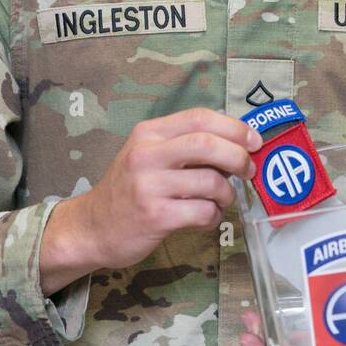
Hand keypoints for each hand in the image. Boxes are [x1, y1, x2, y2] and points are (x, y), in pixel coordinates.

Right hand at [41, 108, 262, 290]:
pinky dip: (214, 216)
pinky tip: (206, 218)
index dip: (234, 127)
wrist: (92, 228)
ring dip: (227, 194)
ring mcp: (148, 186)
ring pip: (210, 182)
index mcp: (148, 133)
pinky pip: (202, 212)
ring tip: (222, 200)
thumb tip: (236, 144)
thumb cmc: (128, 190)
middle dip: (238, 156)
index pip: (199, 117)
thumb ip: (183, 146)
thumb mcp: (147, 156)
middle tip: (248, 170)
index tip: (253, 140)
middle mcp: (146, 155)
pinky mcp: (154, 216)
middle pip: (207, 144)